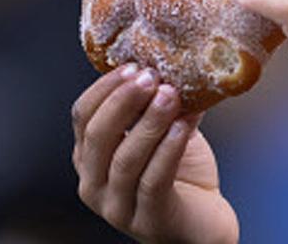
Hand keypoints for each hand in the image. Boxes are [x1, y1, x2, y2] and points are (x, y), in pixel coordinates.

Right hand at [71, 65, 239, 243]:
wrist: (205, 223)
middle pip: (98, 137)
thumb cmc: (182, 175)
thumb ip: (161, 103)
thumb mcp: (164, 132)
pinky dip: (167, 150)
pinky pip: (153, 182)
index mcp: (91, 158)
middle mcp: (94, 184)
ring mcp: (118, 207)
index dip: (105, 89)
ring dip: (149, 122)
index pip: (82, 117)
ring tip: (171, 95)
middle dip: (123, 101)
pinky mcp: (149, 220)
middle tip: (149, 76)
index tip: (132, 65)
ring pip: (125, 159)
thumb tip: (174, 63)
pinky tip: (183, 126)